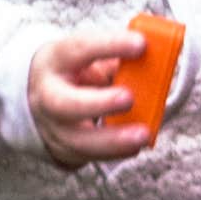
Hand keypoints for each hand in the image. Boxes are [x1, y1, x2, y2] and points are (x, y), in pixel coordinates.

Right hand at [24, 25, 152, 164]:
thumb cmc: (77, 72)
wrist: (43, 99)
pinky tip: (134, 146)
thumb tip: (157, 62)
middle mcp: (46, 94)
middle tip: (129, 98)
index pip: (80, 48)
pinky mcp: (63, 150)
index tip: (142, 44)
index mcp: (55, 60)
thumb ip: (118, 59)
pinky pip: (89, 155)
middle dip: (99, 102)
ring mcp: (52, 127)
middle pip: (64, 103)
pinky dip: (114, 152)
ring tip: (142, 135)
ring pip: (77, 140)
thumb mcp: (90, 57)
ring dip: (113, 140)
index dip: (110, 45)